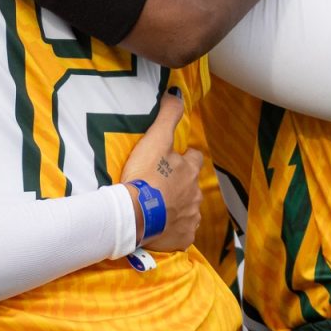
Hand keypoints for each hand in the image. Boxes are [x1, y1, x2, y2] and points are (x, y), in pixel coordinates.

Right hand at [118, 91, 202, 252]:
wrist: (135, 215)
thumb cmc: (144, 177)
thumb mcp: (155, 140)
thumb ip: (167, 116)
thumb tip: (176, 94)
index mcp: (189, 170)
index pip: (194, 158)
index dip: (184, 158)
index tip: (172, 160)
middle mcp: (195, 193)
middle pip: (192, 185)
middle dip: (181, 185)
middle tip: (161, 186)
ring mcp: (191, 217)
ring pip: (188, 209)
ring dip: (177, 207)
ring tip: (158, 208)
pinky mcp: (183, 236)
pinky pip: (182, 232)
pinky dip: (174, 229)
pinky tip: (160, 227)